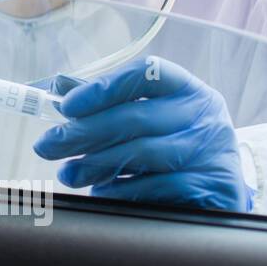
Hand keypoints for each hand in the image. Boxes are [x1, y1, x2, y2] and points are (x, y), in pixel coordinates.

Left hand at [33, 57, 250, 211]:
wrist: (219, 190)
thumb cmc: (170, 145)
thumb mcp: (145, 118)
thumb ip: (105, 102)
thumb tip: (58, 86)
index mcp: (186, 89)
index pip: (146, 73)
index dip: (103, 88)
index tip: (66, 106)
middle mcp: (204, 114)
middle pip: (135, 117)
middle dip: (82, 133)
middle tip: (47, 146)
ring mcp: (212, 150)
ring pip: (142, 152)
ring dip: (95, 164)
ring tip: (67, 173)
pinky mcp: (213, 185)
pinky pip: (156, 186)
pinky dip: (121, 189)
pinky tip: (101, 191)